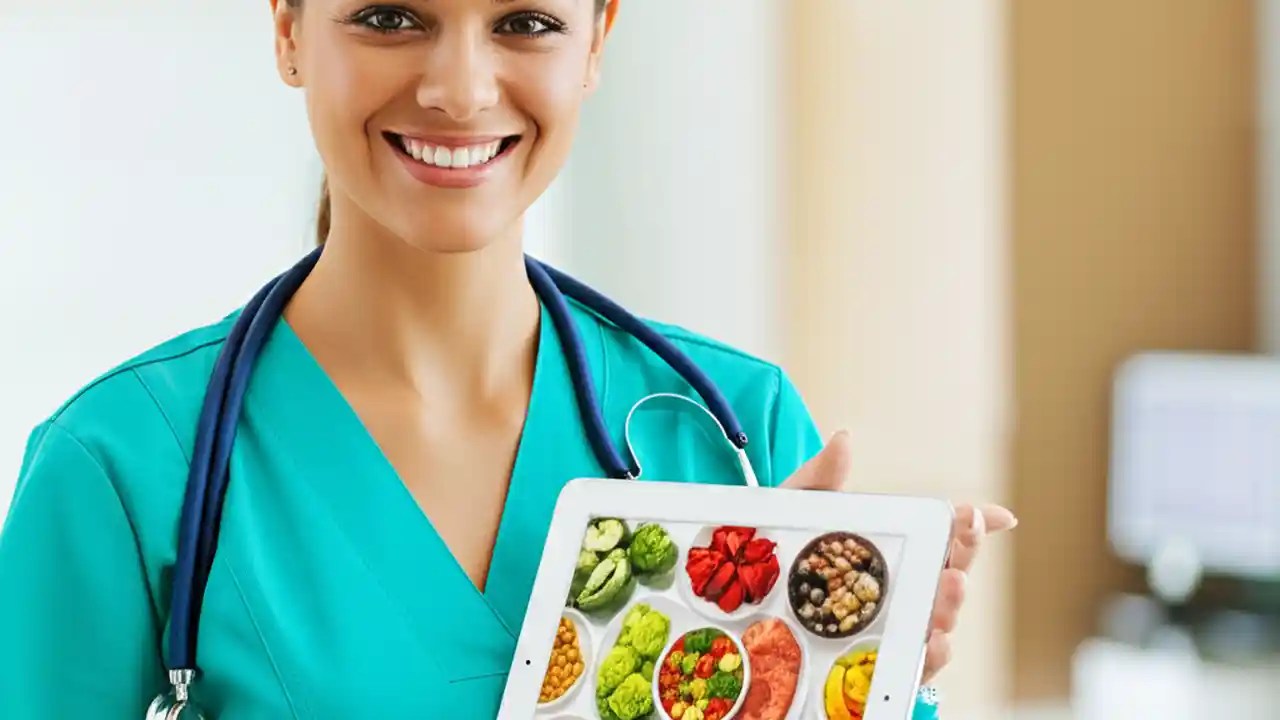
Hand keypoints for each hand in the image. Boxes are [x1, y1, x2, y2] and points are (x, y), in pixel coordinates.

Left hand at [780, 431, 1017, 683]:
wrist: (741, 601)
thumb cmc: (777, 554)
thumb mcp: (794, 512)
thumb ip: (820, 478)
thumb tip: (843, 439)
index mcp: (889, 547)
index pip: (942, 533)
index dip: (973, 523)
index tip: (997, 515)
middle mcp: (900, 587)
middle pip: (948, 573)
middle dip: (966, 556)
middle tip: (966, 538)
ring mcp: (892, 626)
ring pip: (937, 619)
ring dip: (951, 605)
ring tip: (952, 586)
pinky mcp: (878, 664)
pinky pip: (912, 666)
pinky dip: (929, 656)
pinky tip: (932, 642)